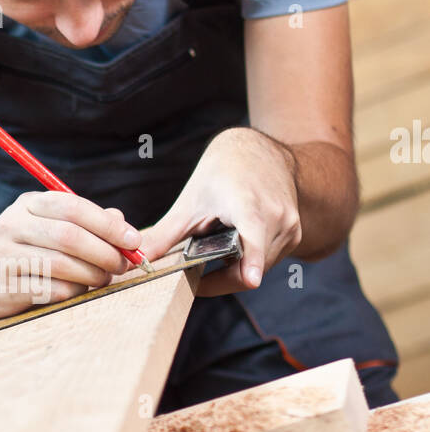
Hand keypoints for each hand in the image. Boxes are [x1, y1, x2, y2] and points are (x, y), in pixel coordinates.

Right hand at [0, 192, 142, 319]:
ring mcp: (3, 257)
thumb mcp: (42, 227)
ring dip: (92, 275)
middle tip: (122, 264)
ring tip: (103, 279)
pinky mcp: (2, 288)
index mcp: (26, 205)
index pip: (72, 207)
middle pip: (69, 236)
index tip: (134, 240)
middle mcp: (11, 226)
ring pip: (61, 265)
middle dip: (105, 252)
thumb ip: (80, 222)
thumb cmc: (16, 251)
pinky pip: (49, 290)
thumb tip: (120, 220)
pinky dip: (73, 292)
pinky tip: (77, 291)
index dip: (108, 224)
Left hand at [137, 127, 301, 296]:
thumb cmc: (223, 172)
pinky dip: (248, 262)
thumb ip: (164, 236)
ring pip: (256, 270)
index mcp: (249, 205)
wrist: (259, 152)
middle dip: (219, 277)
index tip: (250, 280)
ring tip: (217, 247)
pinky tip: (234, 244)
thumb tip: (137, 261)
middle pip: (247, 269)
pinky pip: (267, 263)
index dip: (252, 261)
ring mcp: (290, 228)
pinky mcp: (295, 236)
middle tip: (195, 273)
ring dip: (233, 270)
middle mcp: (276, 217)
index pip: (254, 237)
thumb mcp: (190, 202)